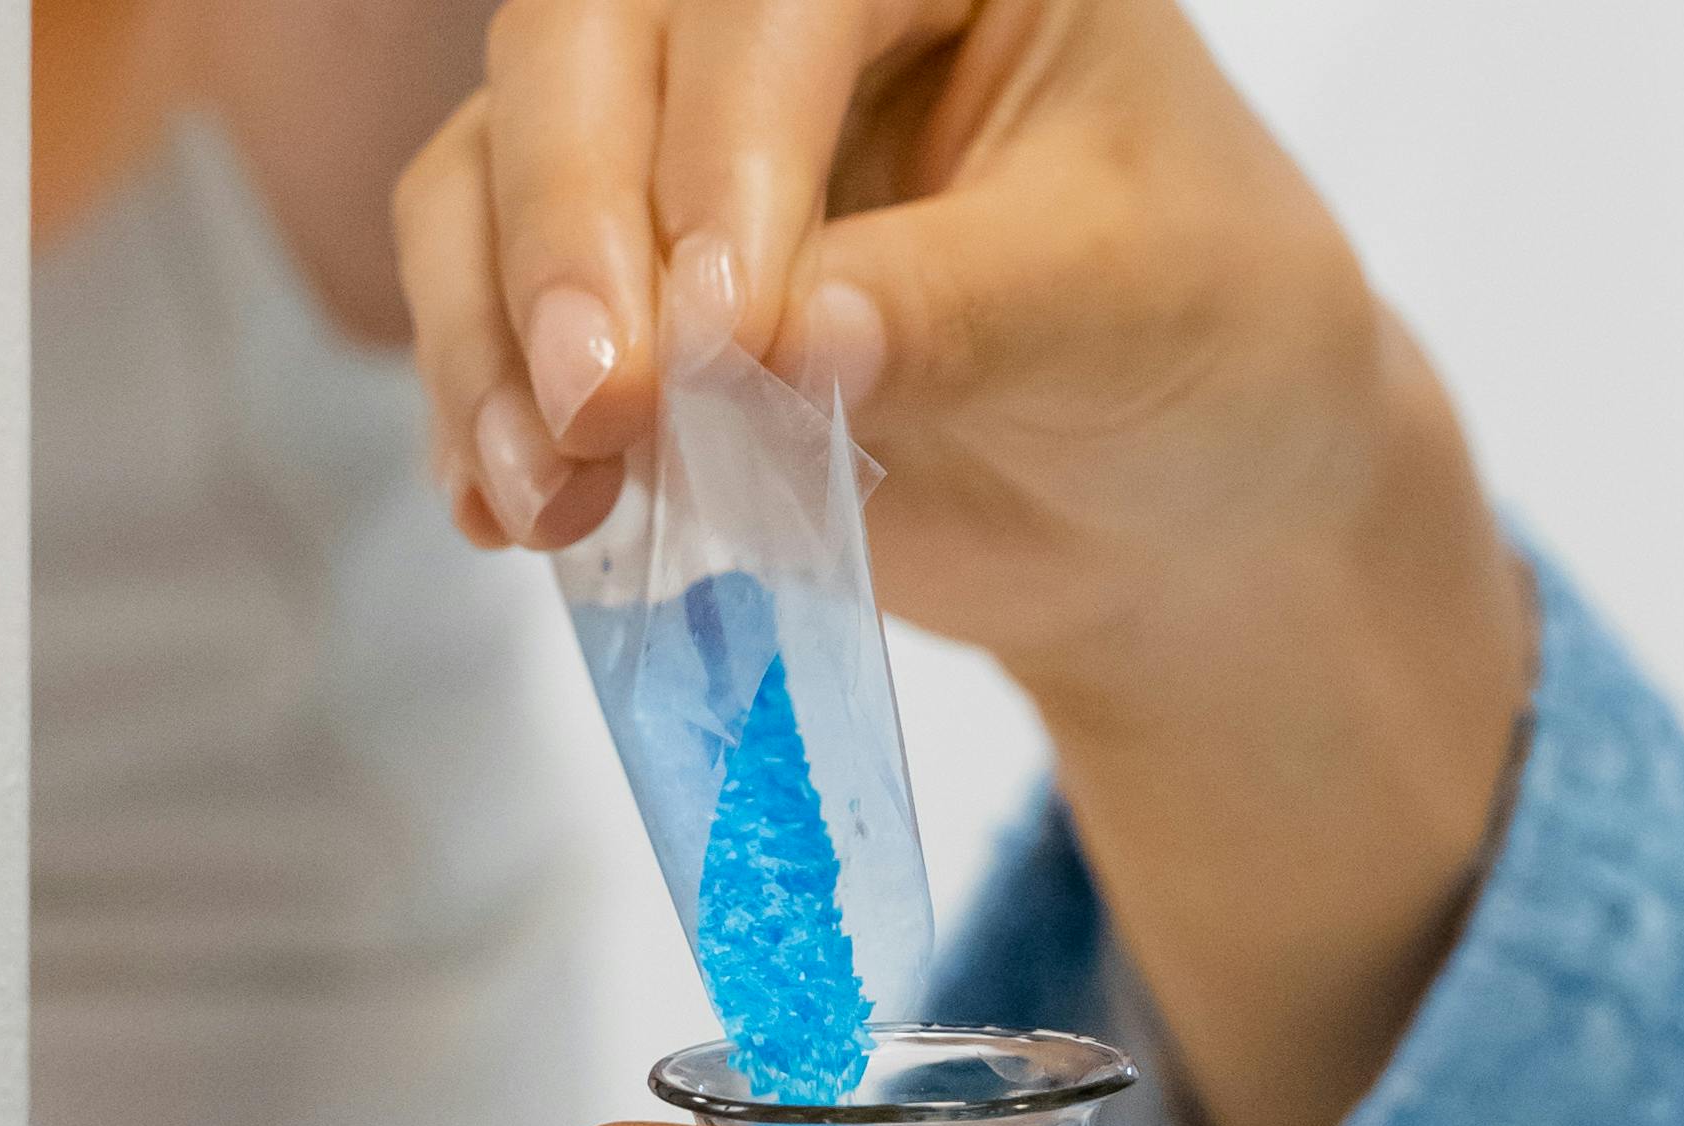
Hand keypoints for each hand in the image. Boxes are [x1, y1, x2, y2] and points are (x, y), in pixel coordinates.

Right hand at [392, 0, 1534, 1125]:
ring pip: (495, 165)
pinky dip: (482, 411)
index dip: (728, 153)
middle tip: (599, 409)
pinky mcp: (621, 282)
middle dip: (567, 232)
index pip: (772, 0)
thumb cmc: (1200, 352)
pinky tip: (513, 516)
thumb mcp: (1129, 311)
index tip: (730, 336)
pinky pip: (488, 302)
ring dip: (494, 336)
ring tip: (549, 494)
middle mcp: (782, 15)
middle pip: (583, 45)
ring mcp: (677, 143)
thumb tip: (783, 341)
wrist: (1180, 508)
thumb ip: (961, 309)